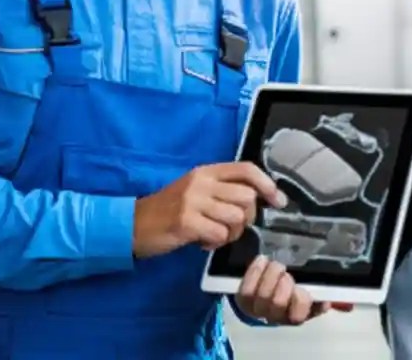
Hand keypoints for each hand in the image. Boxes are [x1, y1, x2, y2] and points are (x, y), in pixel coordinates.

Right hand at [132, 161, 286, 258]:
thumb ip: (221, 190)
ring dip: (231, 233)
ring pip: (236, 217)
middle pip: (247, 197)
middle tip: (232, 226)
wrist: (134, 224)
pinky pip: (219, 234)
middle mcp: (200, 182)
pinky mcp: (186, 222)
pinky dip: (216, 242)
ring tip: (215, 235)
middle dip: (247, 217)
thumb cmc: (168, 210)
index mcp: (205, 171)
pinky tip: (202, 242)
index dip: (267, 184)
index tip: (277, 200)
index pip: (246, 169)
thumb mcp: (195, 191)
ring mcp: (193, 201)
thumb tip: (256, 198)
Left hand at [233, 255, 354, 325]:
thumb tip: (349, 304)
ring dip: (270, 275)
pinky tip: (262, 261)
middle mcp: (277, 316)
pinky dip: (255, 271)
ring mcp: (258, 309)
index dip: (301, 301)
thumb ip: (332, 294)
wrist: (264, 295)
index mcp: (299, 314)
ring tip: (275, 265)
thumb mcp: (315, 291)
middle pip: (277, 303)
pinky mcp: (243, 300)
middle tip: (286, 272)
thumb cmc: (293, 290)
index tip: (303, 288)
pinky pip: (246, 288)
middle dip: (283, 283)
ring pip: (262, 295)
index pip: (299, 316)